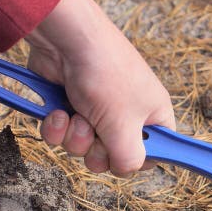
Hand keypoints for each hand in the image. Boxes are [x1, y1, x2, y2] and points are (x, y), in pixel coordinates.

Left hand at [25, 0, 174, 175]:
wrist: (67, 40)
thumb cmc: (107, 76)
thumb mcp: (125, 125)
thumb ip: (130, 158)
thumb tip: (127, 170)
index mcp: (152, 116)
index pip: (154, 153)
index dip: (139, 160)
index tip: (127, 158)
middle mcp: (126, 115)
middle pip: (113, 157)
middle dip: (98, 151)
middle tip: (97, 133)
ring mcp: (96, 110)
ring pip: (83, 149)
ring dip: (75, 137)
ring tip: (75, 114)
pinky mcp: (69, 105)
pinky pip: (62, 135)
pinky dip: (57, 127)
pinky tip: (58, 110)